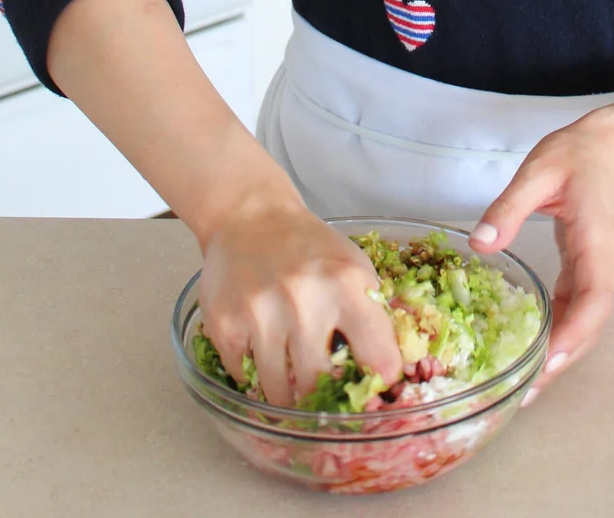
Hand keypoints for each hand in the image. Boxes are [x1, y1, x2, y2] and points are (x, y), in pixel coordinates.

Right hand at [198, 192, 401, 406]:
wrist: (250, 217)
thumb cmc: (310, 248)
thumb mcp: (354, 267)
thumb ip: (373, 316)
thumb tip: (387, 376)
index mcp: (348, 285)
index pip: (380, 359)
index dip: (379, 380)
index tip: (374, 385)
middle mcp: (305, 301)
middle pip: (319, 386)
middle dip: (321, 396)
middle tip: (322, 396)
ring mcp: (261, 315)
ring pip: (278, 394)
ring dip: (286, 394)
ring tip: (290, 383)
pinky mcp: (226, 325)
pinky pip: (244, 378)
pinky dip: (253, 376)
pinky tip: (261, 353)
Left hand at [469, 106, 613, 390]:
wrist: (613, 150)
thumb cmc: (578, 156)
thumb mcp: (538, 172)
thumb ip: (510, 207)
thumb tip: (481, 244)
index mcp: (596, 241)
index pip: (595, 297)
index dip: (574, 332)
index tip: (550, 359)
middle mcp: (605, 265)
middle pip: (591, 324)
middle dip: (562, 359)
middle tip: (526, 392)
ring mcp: (599, 271)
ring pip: (585, 323)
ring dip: (560, 355)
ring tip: (525, 385)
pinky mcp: (587, 271)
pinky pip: (577, 310)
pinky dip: (558, 335)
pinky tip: (533, 351)